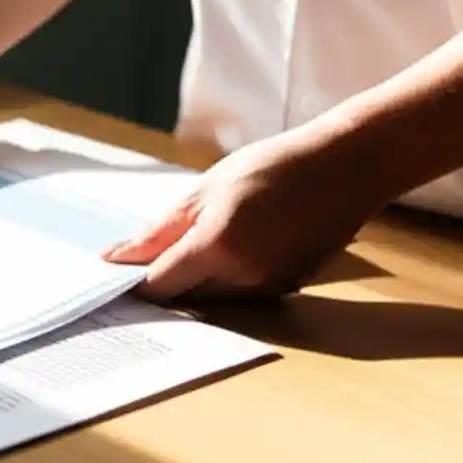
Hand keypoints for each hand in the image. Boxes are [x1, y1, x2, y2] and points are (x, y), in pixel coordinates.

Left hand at [103, 129, 383, 300]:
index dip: (135, 281)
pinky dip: (230, 276)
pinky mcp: (289, 287)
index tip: (118, 272)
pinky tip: (243, 241)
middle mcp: (243, 275)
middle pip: (186, 295)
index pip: (159, 285)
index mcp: (217, 246)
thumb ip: (159, 230)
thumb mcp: (206, 189)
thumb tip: (118, 258)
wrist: (345, 166)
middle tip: (157, 249)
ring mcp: (270, 285)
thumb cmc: (272, 166)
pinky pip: (244, 292)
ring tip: (210, 234)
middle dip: (168, 277)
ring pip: (215, 296)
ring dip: (200, 277)